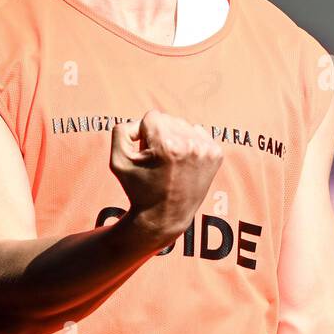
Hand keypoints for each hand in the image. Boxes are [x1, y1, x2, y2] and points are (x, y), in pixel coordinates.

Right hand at [109, 109, 222, 246]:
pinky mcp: (216, 154)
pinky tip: (183, 162)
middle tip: (157, 160)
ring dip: (174, 138)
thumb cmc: (138, 189)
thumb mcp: (117, 161)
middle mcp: (190, 144)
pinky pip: (197, 134)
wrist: (165, 216)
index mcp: (167, 145)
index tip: (145, 153)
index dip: (143, 134)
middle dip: (159, 135)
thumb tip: (141, 122)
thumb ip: (122, 131)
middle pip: (169, 119)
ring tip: (170, 162)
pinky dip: (189, 143)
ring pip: (183, 125)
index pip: (152, 117)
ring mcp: (206, 150)